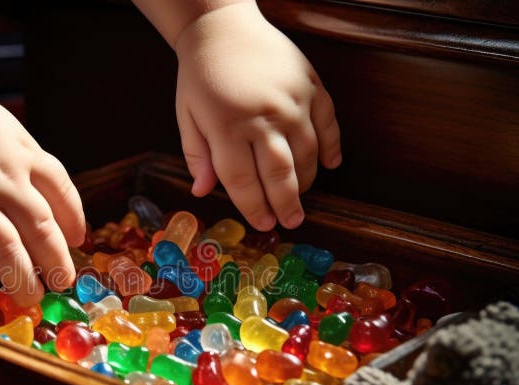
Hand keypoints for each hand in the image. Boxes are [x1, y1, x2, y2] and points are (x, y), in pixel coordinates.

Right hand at [0, 72, 85, 305]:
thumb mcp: (8, 132)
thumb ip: (31, 165)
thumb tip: (56, 209)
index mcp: (26, 156)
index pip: (64, 193)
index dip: (75, 222)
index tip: (77, 242)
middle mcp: (4, 178)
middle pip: (41, 229)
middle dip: (56, 263)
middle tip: (61, 284)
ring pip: (5, 248)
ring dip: (21, 280)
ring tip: (29, 298)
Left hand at [174, 2, 340, 229]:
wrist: (224, 27)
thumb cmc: (201, 76)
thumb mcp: (187, 116)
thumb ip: (197, 156)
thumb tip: (202, 192)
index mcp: (227, 127)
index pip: (243, 181)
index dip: (253, 208)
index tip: (262, 224)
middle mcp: (263, 116)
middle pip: (280, 174)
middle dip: (286, 204)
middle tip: (291, 222)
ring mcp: (292, 100)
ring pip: (308, 154)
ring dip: (306, 181)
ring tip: (300, 196)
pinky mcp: (312, 85)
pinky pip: (329, 124)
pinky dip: (331, 147)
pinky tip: (329, 165)